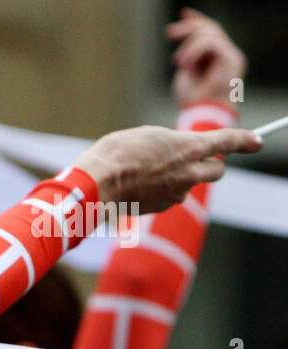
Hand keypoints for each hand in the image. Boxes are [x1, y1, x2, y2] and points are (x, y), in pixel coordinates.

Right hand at [71, 125, 261, 213]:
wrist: (97, 184)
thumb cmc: (117, 153)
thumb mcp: (148, 136)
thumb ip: (173, 143)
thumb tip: (180, 154)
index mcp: (190, 147)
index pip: (228, 142)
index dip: (245, 140)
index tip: (257, 142)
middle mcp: (190, 172)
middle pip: (216, 171)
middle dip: (209, 165)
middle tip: (190, 159)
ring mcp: (178, 192)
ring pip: (190, 185)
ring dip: (179, 178)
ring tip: (150, 172)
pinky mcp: (163, 207)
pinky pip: (170, 197)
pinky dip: (162, 191)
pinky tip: (140, 185)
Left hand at [166, 8, 245, 108]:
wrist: (202, 116)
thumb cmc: (192, 100)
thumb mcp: (186, 70)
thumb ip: (187, 52)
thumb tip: (178, 33)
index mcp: (217, 57)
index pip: (210, 31)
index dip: (196, 20)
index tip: (183, 14)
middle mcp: (228, 54)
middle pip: (211, 29)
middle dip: (189, 27)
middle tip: (170, 33)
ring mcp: (231, 56)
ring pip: (210, 34)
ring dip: (190, 45)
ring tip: (179, 63)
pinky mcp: (232, 59)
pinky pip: (211, 43)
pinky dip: (194, 51)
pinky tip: (184, 65)